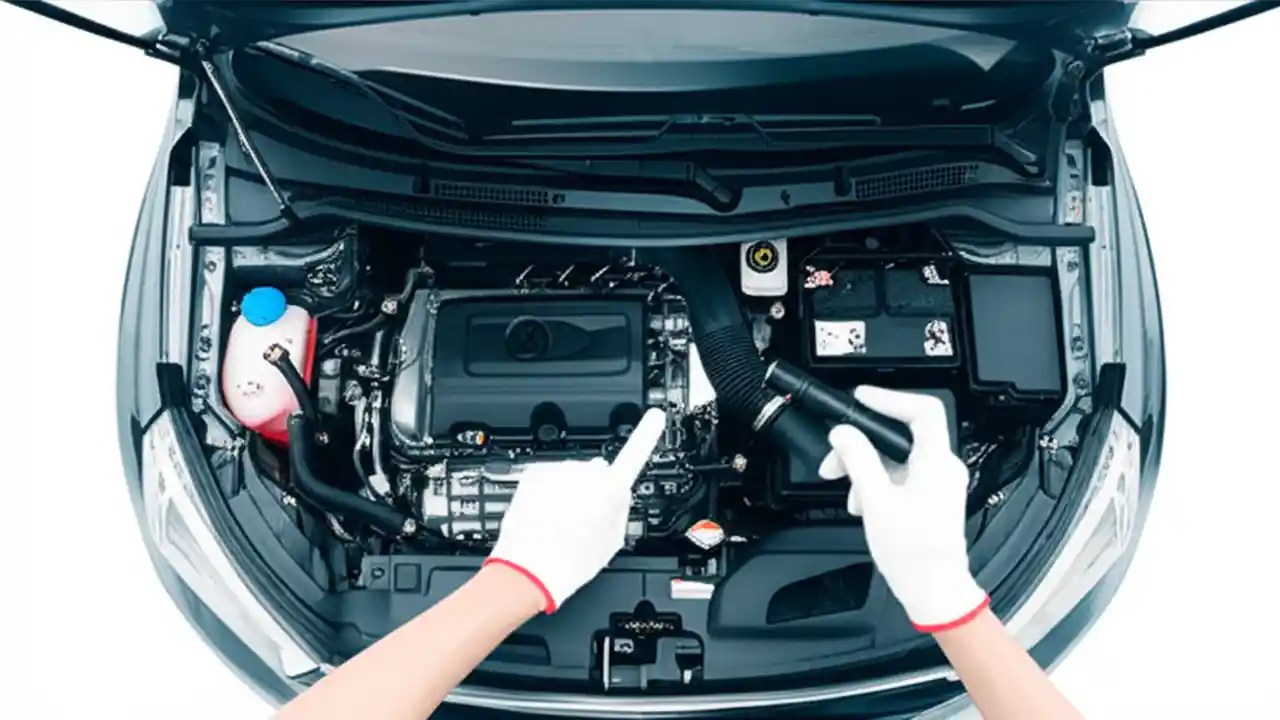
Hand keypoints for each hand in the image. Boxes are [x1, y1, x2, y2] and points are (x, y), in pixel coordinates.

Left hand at [485, 408, 665, 612]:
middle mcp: (586, 473)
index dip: (646, 435)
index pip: (635, 455)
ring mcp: (559, 471)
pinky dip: (547, 493)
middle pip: (597, 474)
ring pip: (570, 477)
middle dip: (593, 490)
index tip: (655, 415)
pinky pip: (549, 479)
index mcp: (611, 489)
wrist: (528, 568)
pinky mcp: (535, 474)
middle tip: (584, 520)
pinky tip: (545, 516)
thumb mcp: (612, 541)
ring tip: (560, 524)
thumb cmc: (571, 561)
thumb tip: (616, 495)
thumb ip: (620, 510)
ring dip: (568, 493)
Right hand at [819, 386, 986, 631]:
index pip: (922, 410)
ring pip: (896, 459)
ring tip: (850, 494)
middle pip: (900, 437)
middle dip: (863, 446)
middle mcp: (943, 468)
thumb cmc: (914, 554)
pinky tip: (864, 505)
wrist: (933, 590)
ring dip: (866, 471)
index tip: (862, 398)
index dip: (889, 399)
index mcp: (937, 463)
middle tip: (836, 458)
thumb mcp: (876, 500)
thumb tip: (844, 433)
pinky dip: (878, 484)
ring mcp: (939, 483)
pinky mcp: (931, 497)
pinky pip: (901, 477)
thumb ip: (858, 460)